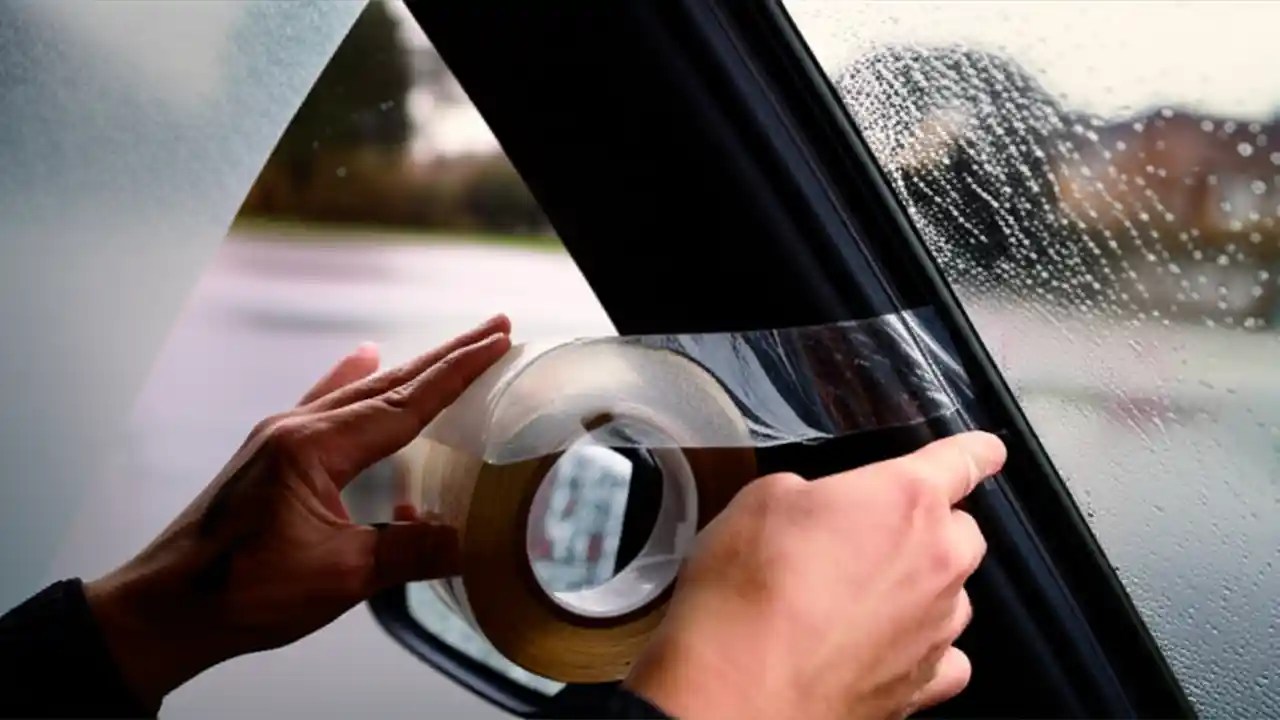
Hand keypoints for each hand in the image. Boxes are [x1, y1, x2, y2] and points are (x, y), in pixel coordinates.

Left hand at [85, 315, 511, 709]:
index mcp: (313, 447)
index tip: (498, 342)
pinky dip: (354, 381)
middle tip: (494, 329)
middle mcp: (295, 429)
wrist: (163, 609)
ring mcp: (279, 439)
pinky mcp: (270, 457)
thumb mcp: (340, 576)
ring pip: (360, 392)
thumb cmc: (239, 592)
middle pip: (387, 383)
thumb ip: (410, 553)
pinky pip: (325, 404)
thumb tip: (473, 541)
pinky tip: (362, 361)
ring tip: (449, 350)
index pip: (405, 402)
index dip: (458, 373)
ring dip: (411, 371)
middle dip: (446, 357)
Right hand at [624, 432, 1005, 719]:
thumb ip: (813, 494)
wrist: (739, 688)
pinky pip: (944, 660)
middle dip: (926, 528)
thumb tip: (816, 509)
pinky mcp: (920, 686)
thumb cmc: (749, 589)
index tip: (987, 452)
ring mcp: (935, 629)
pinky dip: (921, 650)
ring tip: (857, 598)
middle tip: (865, 537)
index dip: (975, 452)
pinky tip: (882, 647)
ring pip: (951, 596)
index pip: (963, 461)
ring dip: (919, 588)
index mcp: (906, 499)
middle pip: (961, 532)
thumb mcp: (764, 499)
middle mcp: (937, 562)